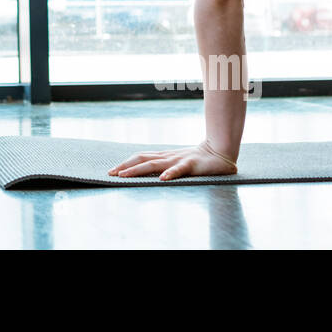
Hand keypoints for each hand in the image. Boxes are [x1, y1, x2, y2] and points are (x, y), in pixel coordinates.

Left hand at [107, 140, 237, 180]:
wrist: (221, 152)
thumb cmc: (198, 160)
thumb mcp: (177, 163)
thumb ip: (164, 166)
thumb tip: (148, 173)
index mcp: (164, 157)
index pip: (140, 158)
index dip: (125, 163)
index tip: (112, 171)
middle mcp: (168, 157)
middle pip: (142, 159)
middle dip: (125, 166)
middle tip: (111, 174)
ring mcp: (179, 160)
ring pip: (155, 164)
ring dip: (138, 170)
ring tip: (125, 175)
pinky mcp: (191, 165)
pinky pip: (179, 169)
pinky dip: (170, 174)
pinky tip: (162, 179)